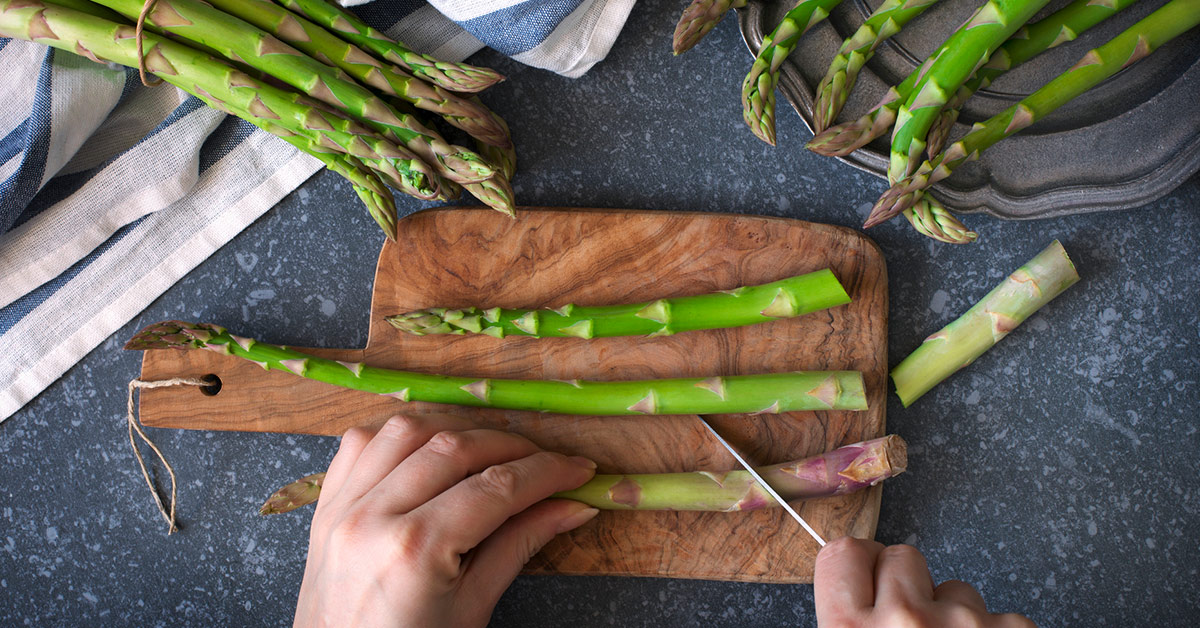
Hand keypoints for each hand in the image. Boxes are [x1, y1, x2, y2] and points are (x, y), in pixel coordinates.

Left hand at [294, 413, 598, 627]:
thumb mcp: (473, 608)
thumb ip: (520, 545)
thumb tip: (574, 506)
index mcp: (414, 551)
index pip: (496, 487)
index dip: (547, 472)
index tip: (579, 470)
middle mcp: (372, 517)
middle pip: (455, 448)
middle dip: (512, 447)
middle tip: (548, 462)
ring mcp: (341, 506)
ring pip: (406, 429)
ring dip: (457, 429)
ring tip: (493, 450)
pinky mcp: (325, 505)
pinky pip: (361, 442)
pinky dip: (401, 435)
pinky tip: (431, 449)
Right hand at [814, 537, 1034, 627]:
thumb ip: (845, 619)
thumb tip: (851, 587)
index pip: (843, 552)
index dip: (859, 570)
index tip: (869, 586)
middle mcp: (902, 619)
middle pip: (902, 556)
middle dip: (911, 586)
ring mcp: (962, 625)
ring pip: (957, 588)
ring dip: (956, 617)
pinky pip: (1003, 617)